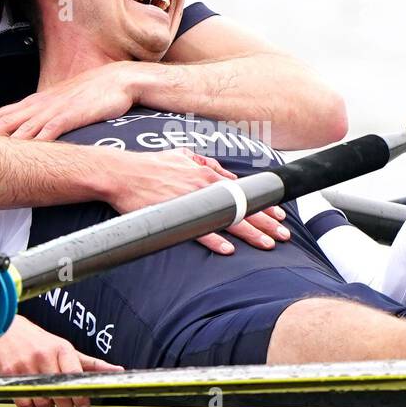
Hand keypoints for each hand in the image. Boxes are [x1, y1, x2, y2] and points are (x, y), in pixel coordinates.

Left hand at [0, 63, 136, 139]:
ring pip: (19, 128)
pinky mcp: (70, 116)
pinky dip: (34, 142)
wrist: (117, 80)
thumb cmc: (91, 95)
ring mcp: (52, 110)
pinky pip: (48, 131)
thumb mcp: (61, 107)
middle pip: (0, 121)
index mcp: (34, 103)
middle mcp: (38, 106)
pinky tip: (23, 153)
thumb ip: (43, 121)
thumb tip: (30, 136)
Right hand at [0, 315, 122, 406]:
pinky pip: (23, 402)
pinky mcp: (9, 375)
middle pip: (59, 392)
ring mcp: (25, 367)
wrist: (5, 330)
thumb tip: (117, 371)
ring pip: (41, 401)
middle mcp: (44, 357)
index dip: (80, 395)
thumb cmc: (39, 342)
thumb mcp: (65, 348)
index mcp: (61, 349)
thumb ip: (90, 363)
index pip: (74, 375)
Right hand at [108, 148, 289, 254]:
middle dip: (267, 221)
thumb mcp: (180, 157)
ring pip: (228, 219)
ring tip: (268, 244)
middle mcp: (203, 186)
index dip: (263, 203)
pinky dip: (215, 240)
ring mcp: (190, 201)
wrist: (120, 173)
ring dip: (251, 233)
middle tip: (285, 234)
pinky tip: (230, 249)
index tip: (279, 213)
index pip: (243, 191)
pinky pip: (198, 231)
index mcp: (206, 174)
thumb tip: (216, 169)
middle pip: (243, 206)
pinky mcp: (174, 215)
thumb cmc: (149, 166)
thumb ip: (201, 163)